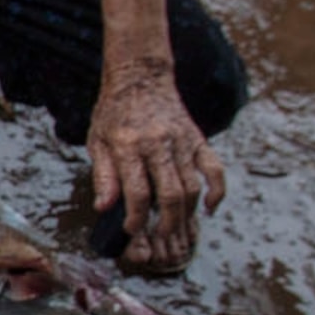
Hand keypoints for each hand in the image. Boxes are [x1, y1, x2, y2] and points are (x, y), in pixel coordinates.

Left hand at [86, 64, 224, 271]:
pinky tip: (209, 209)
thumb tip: (104, 208)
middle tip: (159, 237)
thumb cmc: (114, 112)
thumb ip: (103, 176)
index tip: (131, 231)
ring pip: (192, 186)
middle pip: (170, 193)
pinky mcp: (198, 139)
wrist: (140, 76)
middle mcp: (158, 144)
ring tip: (176, 228)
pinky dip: (217, 191)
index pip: (137, 192)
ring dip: (186, 213)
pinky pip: (214, 169)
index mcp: (128, 145)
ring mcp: (182, 141)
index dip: (135, 217)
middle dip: (166, 223)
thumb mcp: (97, 142)